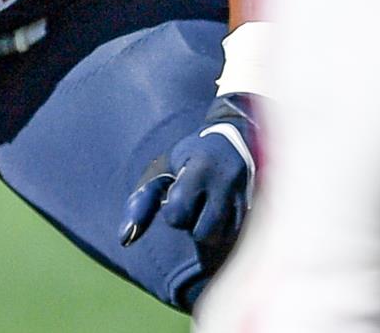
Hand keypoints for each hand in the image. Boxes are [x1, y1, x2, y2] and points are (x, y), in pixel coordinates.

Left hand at [120, 93, 258, 255]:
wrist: (235, 139)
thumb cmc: (190, 157)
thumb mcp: (164, 169)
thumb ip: (143, 202)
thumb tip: (124, 240)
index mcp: (200, 169)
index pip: (179, 212)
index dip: (173, 211)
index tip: (177, 193)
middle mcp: (226, 184)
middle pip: (203, 234)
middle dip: (193, 226)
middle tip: (195, 205)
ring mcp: (244, 197)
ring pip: (222, 240)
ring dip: (210, 231)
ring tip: (207, 209)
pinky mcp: (256, 208)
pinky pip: (237, 238)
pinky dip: (225, 232)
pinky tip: (220, 213)